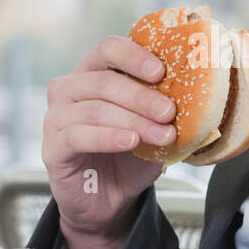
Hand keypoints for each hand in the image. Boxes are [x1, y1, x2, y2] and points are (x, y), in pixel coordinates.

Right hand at [41, 35, 177, 235]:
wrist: (108, 200)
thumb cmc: (128, 156)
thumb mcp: (151, 127)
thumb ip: (163, 109)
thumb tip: (196, 96)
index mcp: (93, 73)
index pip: (108, 49)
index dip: (134, 56)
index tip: (161, 72)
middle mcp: (69, 89)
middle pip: (103, 81)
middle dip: (141, 96)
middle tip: (169, 112)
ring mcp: (56, 117)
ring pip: (95, 109)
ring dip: (134, 121)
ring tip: (162, 135)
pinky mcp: (53, 147)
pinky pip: (78, 136)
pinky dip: (107, 137)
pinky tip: (130, 142)